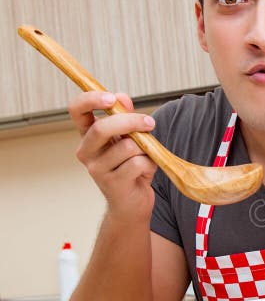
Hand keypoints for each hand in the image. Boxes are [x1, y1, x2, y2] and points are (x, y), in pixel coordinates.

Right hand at [68, 91, 157, 220]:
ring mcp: (96, 169)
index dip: (91, 100)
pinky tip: (146, 171)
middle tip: (150, 122)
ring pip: (127, 147)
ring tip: (145, 157)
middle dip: (130, 121)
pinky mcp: (111, 183)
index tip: (111, 97)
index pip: (77, 110)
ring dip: (145, 149)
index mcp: (88, 136)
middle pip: (102, 128)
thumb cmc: (131, 167)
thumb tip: (122, 97)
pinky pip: (137, 163)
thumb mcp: (129, 138)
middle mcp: (86, 151)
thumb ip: (125, 117)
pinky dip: (150, 164)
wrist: (132, 203)